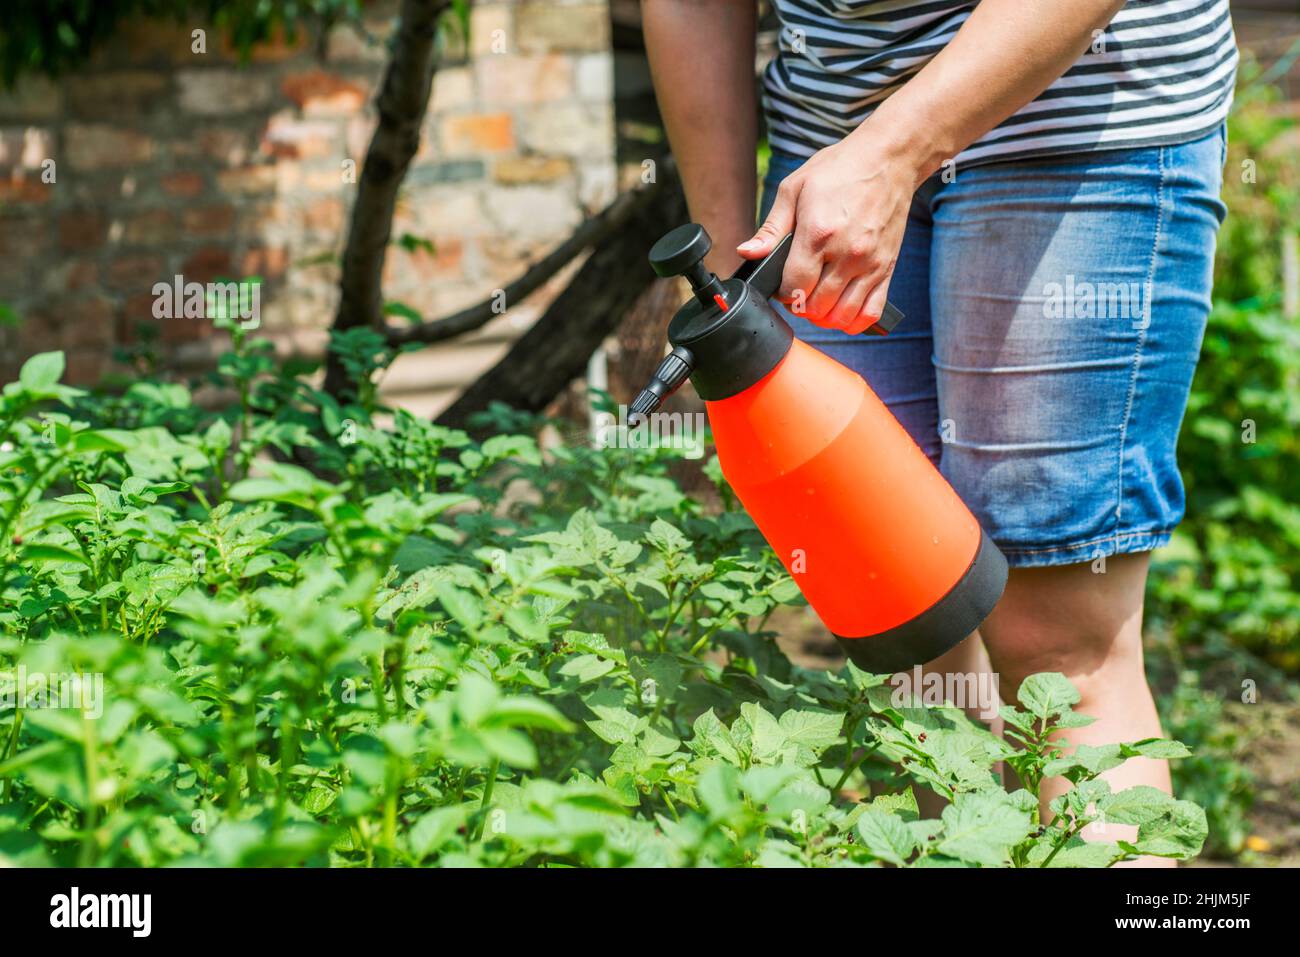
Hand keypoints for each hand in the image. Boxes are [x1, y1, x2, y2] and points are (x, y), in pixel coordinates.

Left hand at [738, 132, 918, 333]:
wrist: (888, 159)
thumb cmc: (839, 170)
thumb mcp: (794, 188)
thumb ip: (770, 228)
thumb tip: (747, 253)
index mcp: (818, 233)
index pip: (793, 287)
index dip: (782, 293)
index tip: (782, 284)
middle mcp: (846, 253)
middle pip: (815, 306)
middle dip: (800, 305)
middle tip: (798, 290)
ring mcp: (869, 264)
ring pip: (841, 316)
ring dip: (824, 317)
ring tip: (817, 300)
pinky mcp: (888, 268)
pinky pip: (871, 312)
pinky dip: (854, 321)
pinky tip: (842, 310)